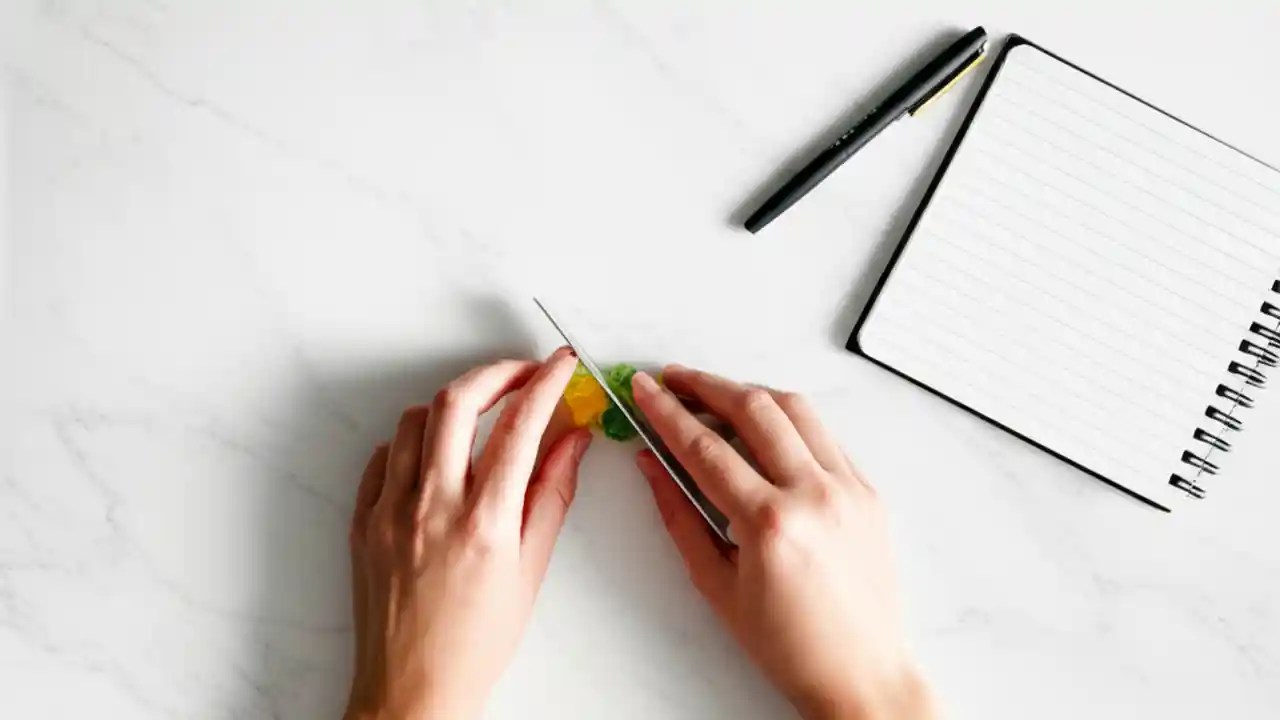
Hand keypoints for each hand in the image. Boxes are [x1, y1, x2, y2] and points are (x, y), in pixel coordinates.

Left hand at [345, 349, 588, 719]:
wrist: (413, 691)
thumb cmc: (476, 643)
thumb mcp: (530, 571)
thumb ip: (551, 497)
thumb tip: (572, 441)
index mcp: (484, 523)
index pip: (521, 427)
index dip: (546, 382)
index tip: (561, 363)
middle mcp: (432, 508)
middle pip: (457, 401)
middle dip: (496, 372)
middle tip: (521, 374)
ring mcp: (390, 512)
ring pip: (414, 421)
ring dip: (452, 405)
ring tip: (479, 417)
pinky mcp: (363, 522)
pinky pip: (383, 457)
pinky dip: (411, 442)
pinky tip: (434, 456)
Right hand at [631, 366, 933, 719]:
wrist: (860, 673)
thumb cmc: (789, 644)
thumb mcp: (716, 585)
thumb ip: (680, 516)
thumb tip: (653, 464)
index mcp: (770, 524)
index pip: (706, 447)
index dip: (667, 412)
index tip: (646, 391)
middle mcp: (814, 495)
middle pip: (754, 408)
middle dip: (706, 384)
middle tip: (674, 379)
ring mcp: (848, 489)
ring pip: (796, 409)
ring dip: (751, 392)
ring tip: (717, 394)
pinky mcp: (868, 492)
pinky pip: (825, 436)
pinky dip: (791, 421)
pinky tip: (766, 427)